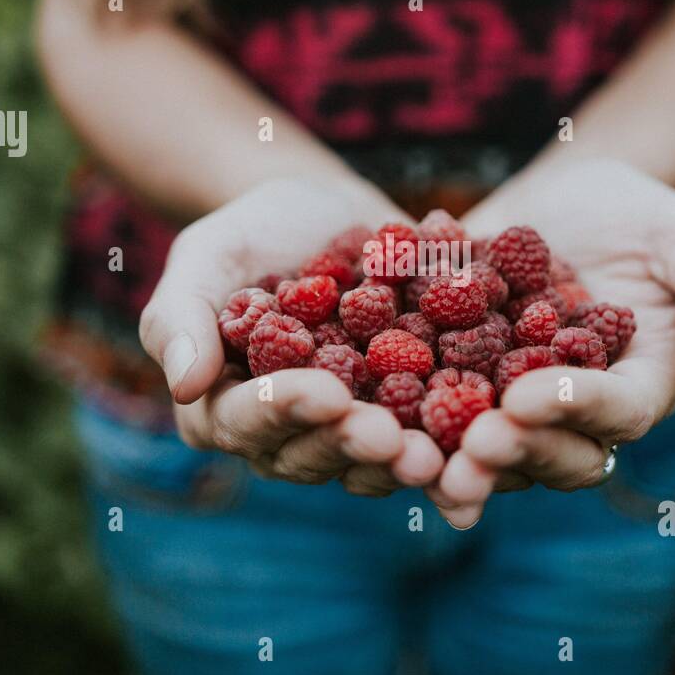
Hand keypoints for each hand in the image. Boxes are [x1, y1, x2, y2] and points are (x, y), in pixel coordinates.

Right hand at [138, 178, 445, 495]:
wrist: (329, 213)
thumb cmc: (252, 233)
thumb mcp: (207, 256)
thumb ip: (180, 316)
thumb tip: (183, 384)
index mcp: (229, 409)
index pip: (249, 421)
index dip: (286, 411)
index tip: (324, 393)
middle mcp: (292, 436)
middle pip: (317, 454)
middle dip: (354, 444)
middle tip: (391, 437)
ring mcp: (355, 431)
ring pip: (377, 462)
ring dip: (408, 461)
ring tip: (442, 455)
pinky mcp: (413, 417)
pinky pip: (437, 437)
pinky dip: (463, 440)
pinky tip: (494, 434)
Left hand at [427, 158, 674, 527]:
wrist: (568, 197)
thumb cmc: (642, 217)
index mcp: (637, 389)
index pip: (616, 412)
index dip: (576, 409)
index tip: (531, 396)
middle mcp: (572, 416)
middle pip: (546, 451)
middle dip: (508, 451)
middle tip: (469, 444)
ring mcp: (509, 405)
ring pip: (481, 447)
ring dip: (446, 456)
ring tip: (408, 454)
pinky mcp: (454, 383)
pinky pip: (424, 407)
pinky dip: (391, 411)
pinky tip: (351, 409)